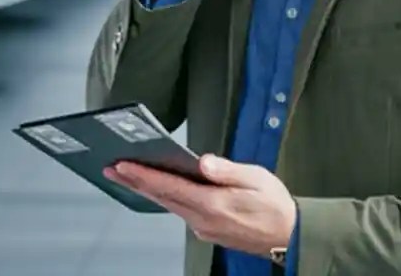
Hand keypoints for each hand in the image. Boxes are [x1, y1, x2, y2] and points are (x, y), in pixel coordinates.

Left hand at [104, 154, 295, 256]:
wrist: (289, 236)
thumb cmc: (275, 204)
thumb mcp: (257, 178)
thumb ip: (227, 170)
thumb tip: (203, 162)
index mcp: (213, 205)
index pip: (170, 187)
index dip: (143, 175)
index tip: (122, 165)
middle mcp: (203, 220)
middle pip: (162, 197)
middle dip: (135, 181)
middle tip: (110, 168)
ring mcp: (203, 228)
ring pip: (169, 205)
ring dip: (147, 190)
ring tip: (127, 175)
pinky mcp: (207, 231)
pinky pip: (180, 211)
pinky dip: (165, 197)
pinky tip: (158, 187)